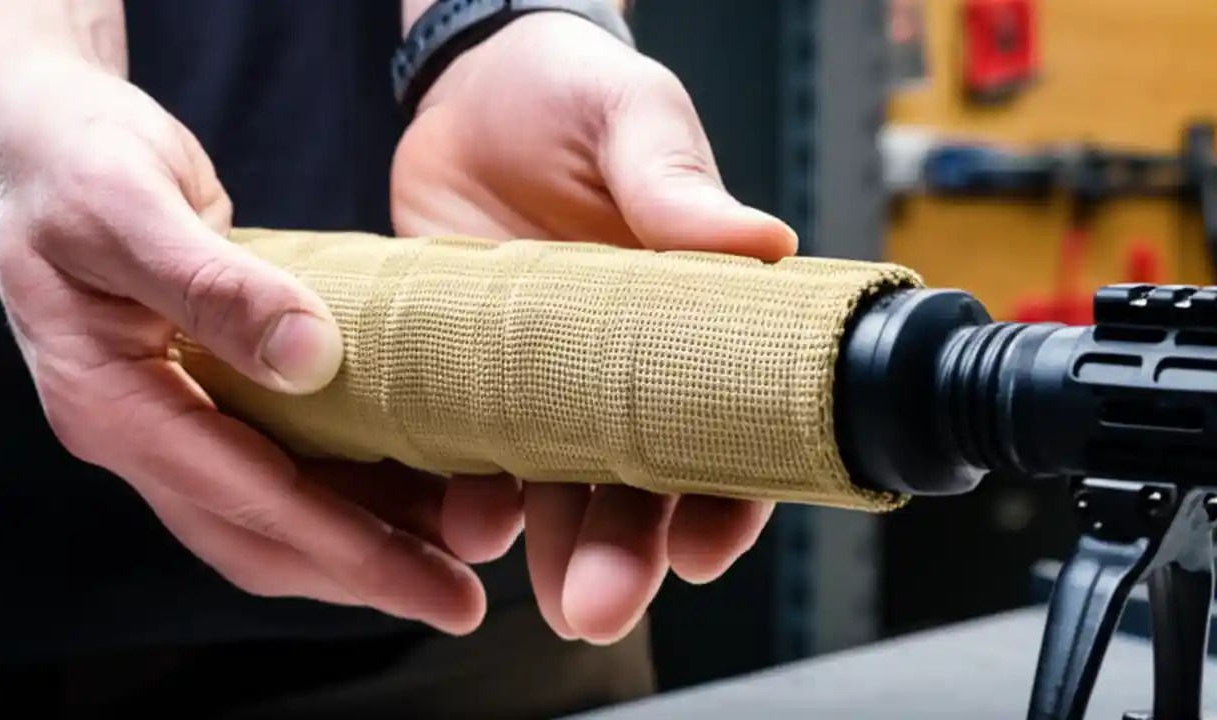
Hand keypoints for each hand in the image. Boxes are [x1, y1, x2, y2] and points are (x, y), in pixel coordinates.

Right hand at [0, 54, 484, 633]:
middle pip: (266, 538)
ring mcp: (172, 419)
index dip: (353, 553)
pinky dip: (347, 481)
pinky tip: (410, 479)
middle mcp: (142, 432)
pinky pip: (279, 462)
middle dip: (369, 572)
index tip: (439, 589)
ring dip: (366, 535)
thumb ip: (213, 285)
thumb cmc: (72, 161)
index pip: (250, 504)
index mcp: (112, 404)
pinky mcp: (204, 395)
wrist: (39, 134)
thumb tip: (309, 357)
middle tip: (464, 599)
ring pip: (276, 512)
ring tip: (458, 543)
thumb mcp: (130, 209)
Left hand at [392, 13, 798, 643]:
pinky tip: (464, 522)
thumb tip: (763, 240)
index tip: (704, 542)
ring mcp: (537, 378)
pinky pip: (465, 450)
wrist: (471, 89)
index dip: (725, 494)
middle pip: (636, 480)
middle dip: (625, 550)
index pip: (725, 425)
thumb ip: (676, 183)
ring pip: (555, 486)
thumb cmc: (577, 97)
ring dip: (553, 546)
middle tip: (603, 604)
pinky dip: (466, 494)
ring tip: (547, 593)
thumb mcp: (635, 120)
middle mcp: (618, 367)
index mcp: (688, 318)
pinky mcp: (461, 371)